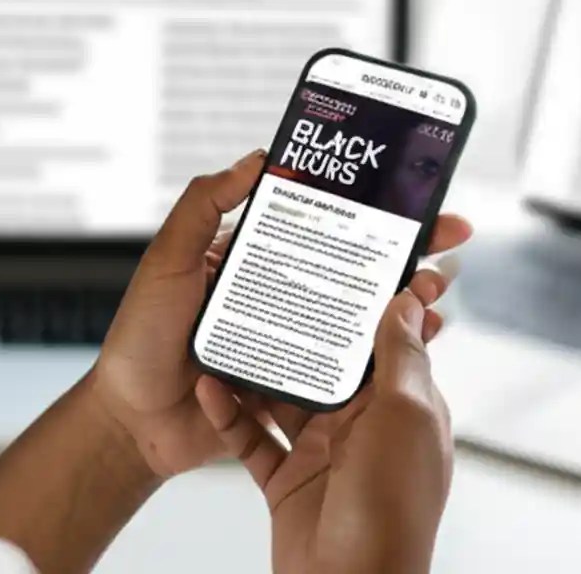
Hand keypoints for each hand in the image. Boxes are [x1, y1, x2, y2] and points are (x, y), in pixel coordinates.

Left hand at [93, 149, 470, 479]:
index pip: (319, 223)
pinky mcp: (297, 386)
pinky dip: (389, 354)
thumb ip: (203, 206)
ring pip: (361, 316)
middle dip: (406, 251)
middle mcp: (279, 295)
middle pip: (353, 267)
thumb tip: (259, 158)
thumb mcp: (167, 261)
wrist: (132, 421)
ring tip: (437, 290)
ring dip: (405, 300)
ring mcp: (291, 341)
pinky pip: (349, 368)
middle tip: (449, 239)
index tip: (409, 193)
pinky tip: (420, 342)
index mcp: (253, 260)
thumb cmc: (139, 338)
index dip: (364, 208)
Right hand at [196, 291, 454, 573]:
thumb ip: (400, 358)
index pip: (380, 344)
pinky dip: (229, 415)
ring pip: (281, 399)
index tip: (330, 267)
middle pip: (323, 366)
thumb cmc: (389, 513)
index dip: (358, 307)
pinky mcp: (286, 481)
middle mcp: (362, 429)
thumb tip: (407, 301)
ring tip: (224, 333)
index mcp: (402, 410)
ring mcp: (322, 456)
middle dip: (294, 333)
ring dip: (253, 371)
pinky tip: (209, 388)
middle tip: (261, 291)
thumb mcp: (403, 420)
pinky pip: (252, 438)